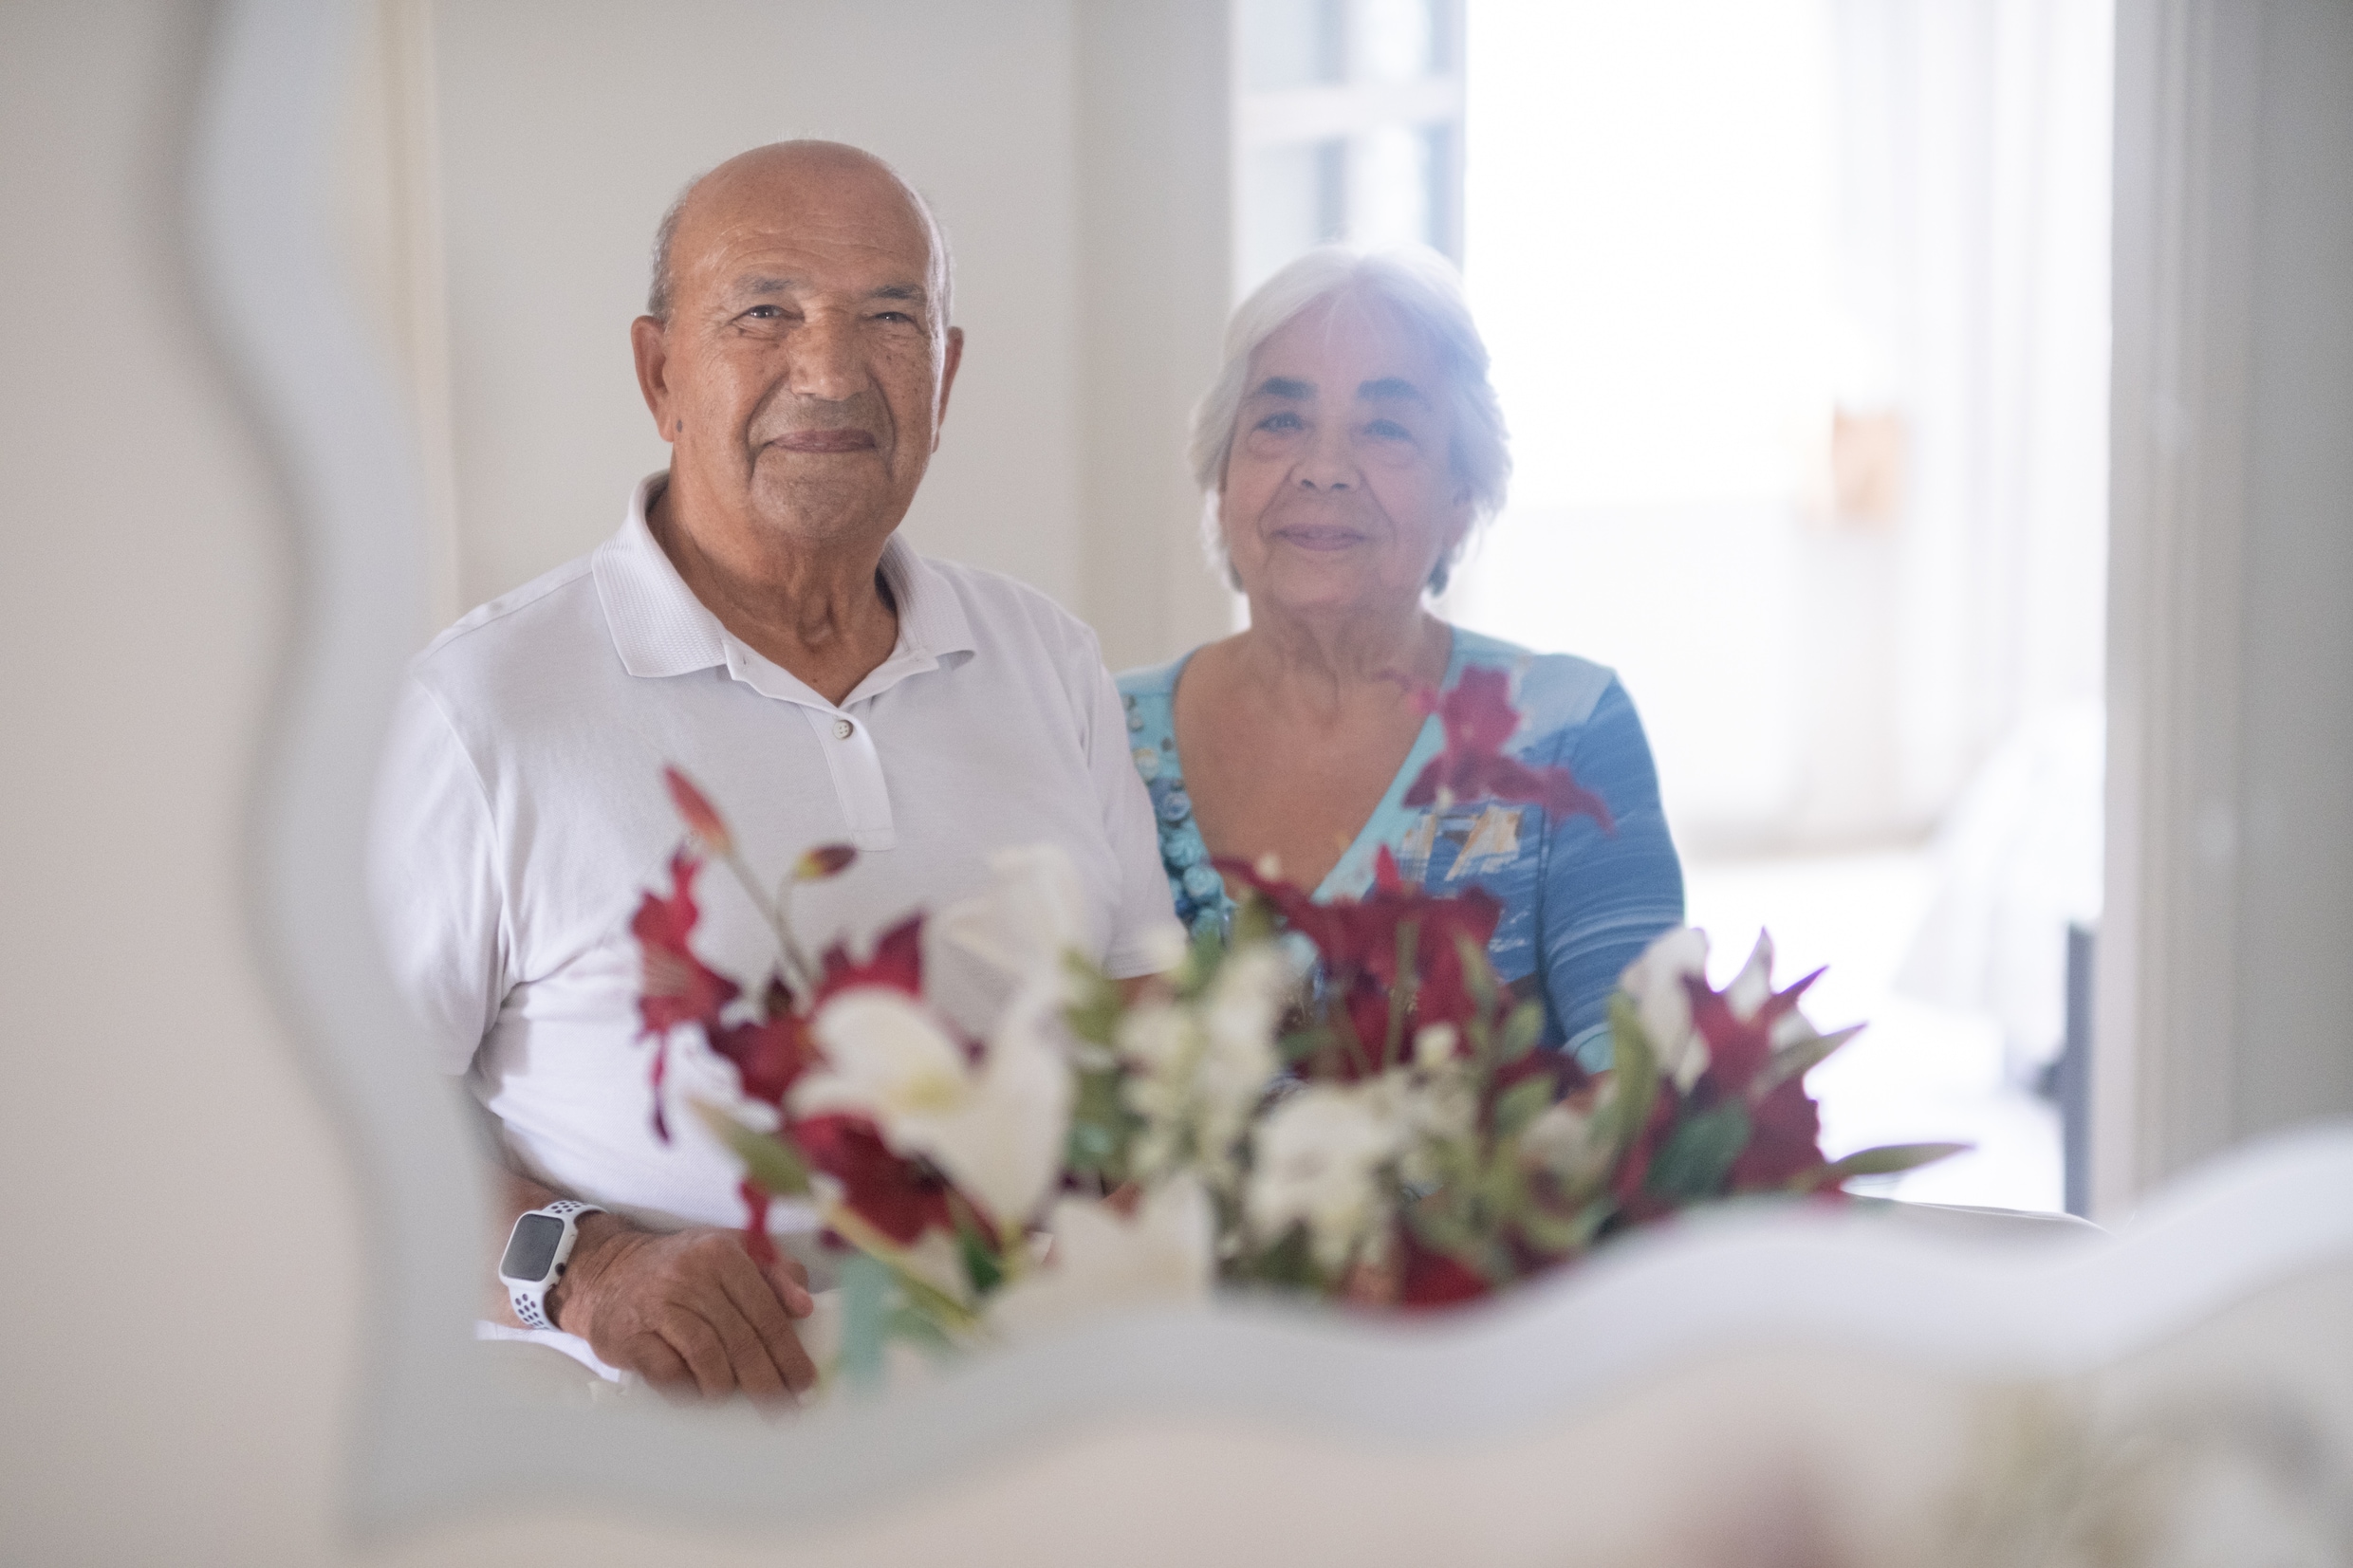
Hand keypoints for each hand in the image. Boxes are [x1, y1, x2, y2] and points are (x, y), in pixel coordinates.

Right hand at [551, 1216, 816, 1403]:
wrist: (607, 1272)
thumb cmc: (682, 1269)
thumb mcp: (730, 1254)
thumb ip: (774, 1274)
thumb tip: (805, 1307)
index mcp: (723, 1253)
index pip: (767, 1313)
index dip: (790, 1354)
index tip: (804, 1385)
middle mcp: (691, 1275)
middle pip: (742, 1340)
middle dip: (768, 1383)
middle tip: (784, 1412)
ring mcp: (657, 1306)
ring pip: (708, 1358)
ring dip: (727, 1389)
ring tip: (737, 1403)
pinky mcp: (628, 1336)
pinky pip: (667, 1373)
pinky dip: (688, 1391)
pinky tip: (699, 1398)